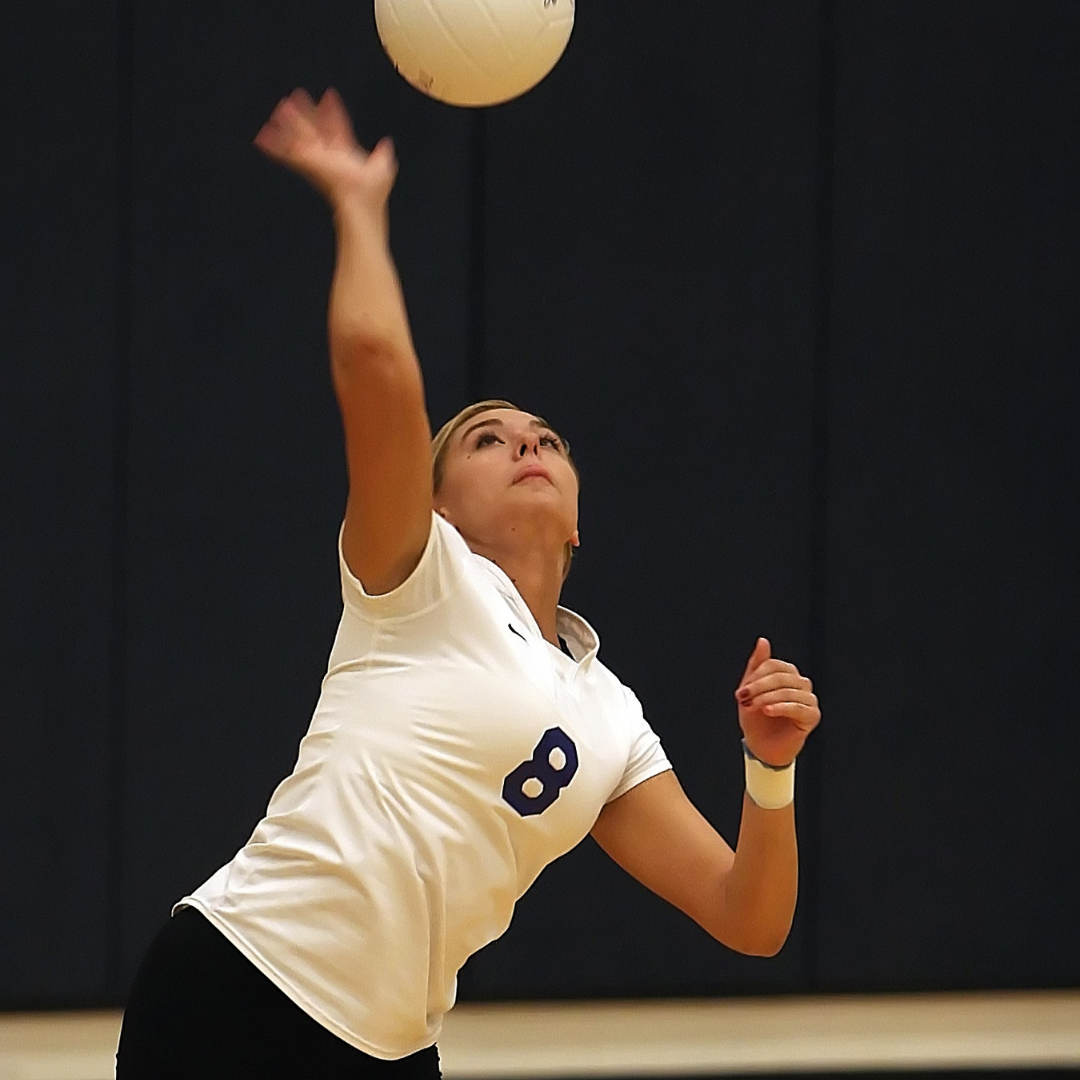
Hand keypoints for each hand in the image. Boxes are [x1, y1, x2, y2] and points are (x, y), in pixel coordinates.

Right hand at [254, 87, 396, 210]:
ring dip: (291, 121)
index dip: (334, 112)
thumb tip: (387, 143)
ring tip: (280, 107)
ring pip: (301, 134)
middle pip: (316, 128)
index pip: (339, 127)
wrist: (360, 203)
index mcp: (346, 153)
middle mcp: (329, 155)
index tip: (329, 95)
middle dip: (307, 112)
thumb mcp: (383, 168)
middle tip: (296, 96)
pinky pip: (287, 152)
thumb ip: (383, 154)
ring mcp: (317, 158)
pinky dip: (274, 146)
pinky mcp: (308, 162)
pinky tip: (262, 137)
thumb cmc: (372, 193)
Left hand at [735, 638, 819, 766]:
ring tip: (753, 707)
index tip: (741, 690)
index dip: (756, 676)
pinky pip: (799, 707)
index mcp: (787, 674)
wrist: (761, 747)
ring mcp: (809, 699)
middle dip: (759, 687)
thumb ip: (757, 665)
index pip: (774, 665)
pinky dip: (781, 707)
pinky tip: (768, 711)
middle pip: (782, 676)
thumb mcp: (751, 690)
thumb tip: (763, 641)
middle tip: (744, 697)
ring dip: (767, 698)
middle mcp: (801, 684)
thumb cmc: (756, 719)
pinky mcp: (812, 716)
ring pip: (789, 691)